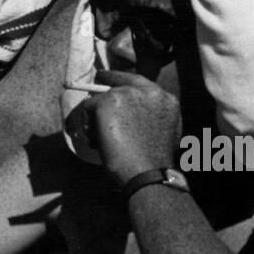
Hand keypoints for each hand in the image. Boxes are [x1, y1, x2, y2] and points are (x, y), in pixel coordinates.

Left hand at [84, 70, 182, 184]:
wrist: (148, 174)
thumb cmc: (154, 163)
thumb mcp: (163, 133)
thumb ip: (149, 116)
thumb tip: (128, 113)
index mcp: (166, 99)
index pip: (139, 81)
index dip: (120, 80)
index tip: (107, 79)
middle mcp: (149, 91)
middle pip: (118, 83)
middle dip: (105, 86)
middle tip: (94, 87)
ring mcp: (128, 94)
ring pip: (101, 99)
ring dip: (96, 118)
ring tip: (99, 140)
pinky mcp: (108, 102)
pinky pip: (88, 108)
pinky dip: (88, 125)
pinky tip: (96, 142)